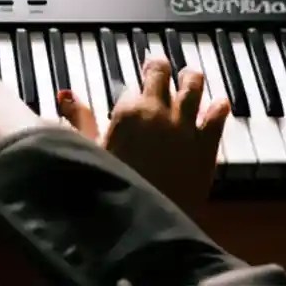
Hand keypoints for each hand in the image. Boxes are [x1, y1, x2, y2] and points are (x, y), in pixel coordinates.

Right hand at [58, 55, 230, 213]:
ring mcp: (185, 126)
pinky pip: (217, 118)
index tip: (129, 82)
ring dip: (191, 77)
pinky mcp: (206, 146)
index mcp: (127, 110)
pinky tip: (221, 102)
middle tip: (158, 64)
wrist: (146, 222)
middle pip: (161, 74)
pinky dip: (219, 107)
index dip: (128, 84)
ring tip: (190, 73)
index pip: (128, 85)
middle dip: (159, 66)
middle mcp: (158, 111)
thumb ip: (78, 118)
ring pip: (193, 86)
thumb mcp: (89, 150)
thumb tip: (65, 93)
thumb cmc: (113, 186)